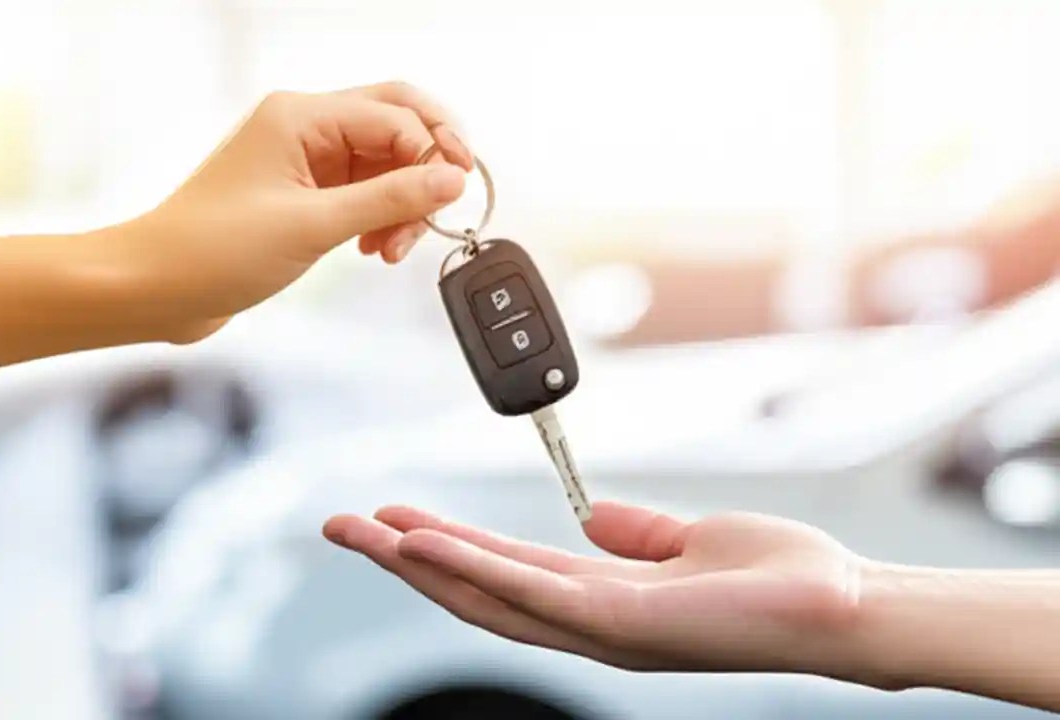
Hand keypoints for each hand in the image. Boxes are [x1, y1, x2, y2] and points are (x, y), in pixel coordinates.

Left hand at [108, 82, 473, 341]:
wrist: (154, 287)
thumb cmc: (212, 251)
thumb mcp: (313, 226)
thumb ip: (389, 199)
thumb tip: (450, 180)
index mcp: (300, 116)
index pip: (394, 117)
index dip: (433, 155)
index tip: (452, 199)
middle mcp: (303, 127)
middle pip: (394, 124)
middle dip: (425, 166)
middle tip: (443, 207)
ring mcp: (302, 160)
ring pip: (382, 163)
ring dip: (401, 202)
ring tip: (393, 249)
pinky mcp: (300, 194)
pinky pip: (361, 191)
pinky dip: (378, 216)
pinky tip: (374, 248)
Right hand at [324, 502, 869, 681]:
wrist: (846, 608)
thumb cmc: (782, 579)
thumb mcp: (690, 541)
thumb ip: (635, 534)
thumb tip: (588, 517)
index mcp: (600, 597)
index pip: (502, 572)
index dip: (442, 547)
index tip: (394, 519)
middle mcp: (587, 621)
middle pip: (473, 590)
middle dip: (402, 560)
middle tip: (340, 526)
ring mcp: (599, 628)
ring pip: (484, 595)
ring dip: (415, 563)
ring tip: (360, 531)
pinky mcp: (620, 622)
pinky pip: (528, 593)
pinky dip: (469, 567)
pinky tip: (423, 542)